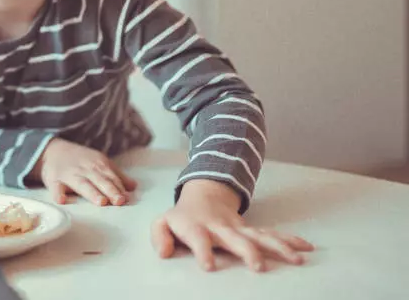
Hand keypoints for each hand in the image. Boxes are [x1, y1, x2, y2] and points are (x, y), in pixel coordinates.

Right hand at [34, 138, 137, 205]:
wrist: (51, 150)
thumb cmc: (79, 160)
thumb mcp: (99, 162)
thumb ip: (116, 175)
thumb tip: (133, 187)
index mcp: (98, 165)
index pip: (111, 178)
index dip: (119, 188)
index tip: (126, 199)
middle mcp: (85, 169)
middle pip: (100, 181)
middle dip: (110, 190)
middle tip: (119, 201)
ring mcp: (69, 174)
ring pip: (82, 184)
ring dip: (92, 193)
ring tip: (101, 202)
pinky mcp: (54, 180)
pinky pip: (56, 187)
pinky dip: (58, 193)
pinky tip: (61, 200)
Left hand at [151, 179, 313, 271]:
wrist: (203, 197)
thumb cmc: (182, 218)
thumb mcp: (163, 223)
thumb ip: (159, 237)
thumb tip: (163, 254)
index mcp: (196, 227)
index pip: (198, 238)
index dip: (202, 251)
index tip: (209, 266)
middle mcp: (221, 227)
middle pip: (235, 238)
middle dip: (247, 251)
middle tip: (258, 267)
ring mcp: (239, 228)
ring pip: (260, 236)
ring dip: (278, 246)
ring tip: (296, 259)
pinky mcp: (252, 231)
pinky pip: (273, 235)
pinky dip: (290, 240)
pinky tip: (305, 248)